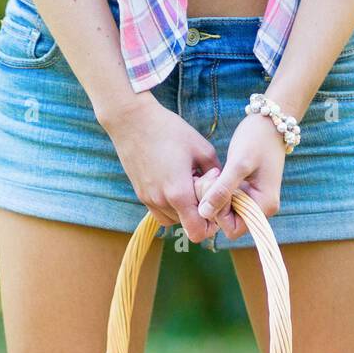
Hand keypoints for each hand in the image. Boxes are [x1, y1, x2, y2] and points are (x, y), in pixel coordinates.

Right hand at [100, 94, 220, 242]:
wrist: (131, 120)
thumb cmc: (169, 130)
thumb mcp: (202, 148)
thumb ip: (217, 173)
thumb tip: (222, 187)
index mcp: (179, 193)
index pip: (197, 232)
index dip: (209, 226)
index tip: (213, 208)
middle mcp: (162, 202)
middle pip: (186, 225)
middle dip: (197, 213)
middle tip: (200, 191)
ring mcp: (148, 199)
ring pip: (172, 220)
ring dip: (182, 210)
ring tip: (186, 186)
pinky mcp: (140, 194)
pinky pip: (160, 211)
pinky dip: (170, 205)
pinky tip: (173, 184)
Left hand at [195, 112, 285, 239]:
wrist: (269, 122)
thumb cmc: (256, 139)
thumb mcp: (238, 164)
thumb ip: (222, 190)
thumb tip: (204, 213)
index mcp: (264, 205)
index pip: (233, 229)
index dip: (219, 215)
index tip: (215, 191)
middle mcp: (262, 208)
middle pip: (229, 222)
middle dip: (216, 206)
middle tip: (212, 181)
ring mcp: (255, 200)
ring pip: (227, 212)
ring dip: (216, 198)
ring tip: (215, 176)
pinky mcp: (248, 192)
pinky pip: (229, 201)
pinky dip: (219, 192)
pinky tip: (217, 176)